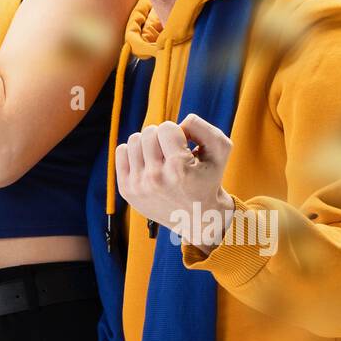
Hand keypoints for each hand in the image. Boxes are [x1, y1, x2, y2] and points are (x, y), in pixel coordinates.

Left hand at [115, 114, 233, 253]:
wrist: (198, 218)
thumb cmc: (209, 179)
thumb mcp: (220, 151)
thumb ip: (203, 127)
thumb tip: (180, 122)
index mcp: (178, 169)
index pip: (166, 127)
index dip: (177, 133)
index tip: (184, 147)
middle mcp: (156, 179)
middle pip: (148, 132)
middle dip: (162, 138)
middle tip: (172, 154)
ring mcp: (138, 186)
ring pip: (134, 139)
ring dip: (148, 144)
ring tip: (160, 158)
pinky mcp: (126, 189)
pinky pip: (121, 151)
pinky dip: (134, 152)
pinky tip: (148, 163)